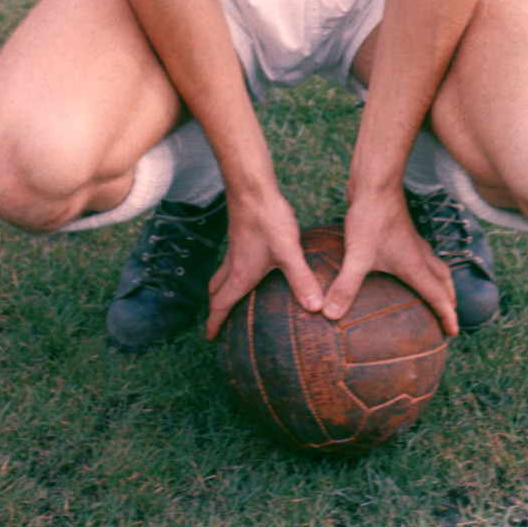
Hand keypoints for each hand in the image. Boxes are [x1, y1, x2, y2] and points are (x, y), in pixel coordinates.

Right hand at [205, 187, 323, 338]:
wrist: (252, 188)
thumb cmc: (267, 220)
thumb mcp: (289, 251)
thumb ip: (301, 279)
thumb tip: (316, 308)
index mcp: (241, 274)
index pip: (221, 304)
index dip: (215, 323)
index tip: (211, 338)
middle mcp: (234, 263)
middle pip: (217, 291)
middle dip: (216, 308)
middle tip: (218, 322)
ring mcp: (235, 248)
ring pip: (222, 275)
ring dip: (222, 290)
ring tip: (230, 298)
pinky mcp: (240, 235)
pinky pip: (231, 260)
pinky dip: (232, 272)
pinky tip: (249, 267)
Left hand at [321, 188, 458, 337]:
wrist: (375, 182)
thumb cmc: (371, 217)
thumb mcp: (357, 255)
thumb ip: (345, 286)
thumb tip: (329, 315)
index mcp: (415, 266)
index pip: (438, 297)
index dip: (447, 317)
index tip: (453, 333)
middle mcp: (419, 254)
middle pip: (443, 281)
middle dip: (448, 301)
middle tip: (447, 317)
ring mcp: (412, 241)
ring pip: (434, 266)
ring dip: (439, 282)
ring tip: (431, 294)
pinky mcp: (401, 231)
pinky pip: (420, 253)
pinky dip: (422, 266)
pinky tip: (402, 266)